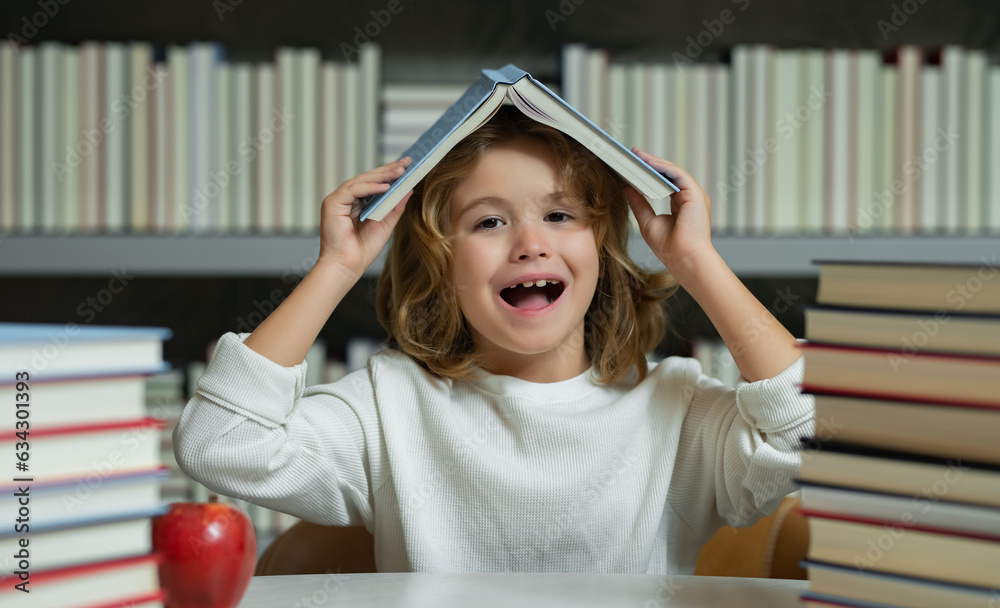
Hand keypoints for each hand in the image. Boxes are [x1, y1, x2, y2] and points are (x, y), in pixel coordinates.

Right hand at [317, 157, 413, 278]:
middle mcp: (346, 199)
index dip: (390, 174)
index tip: (407, 166)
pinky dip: (370, 187)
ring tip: (400, 171)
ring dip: (382, 176)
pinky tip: (386, 186)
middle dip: (388, 170)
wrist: (347, 267)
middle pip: (368, 179)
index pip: (374, 184)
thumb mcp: (385, 224)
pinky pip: (353, 190)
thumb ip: (394, 206)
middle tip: (407, 162)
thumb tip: (408, 189)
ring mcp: (337, 200)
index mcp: (356, 203)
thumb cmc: (362, 250)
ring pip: (361, 181)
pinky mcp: (332, 203)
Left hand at [622, 149, 714, 275]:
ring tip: (637, 155)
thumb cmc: (670, 247)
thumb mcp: (647, 221)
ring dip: (654, 162)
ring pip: (672, 172)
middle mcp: (688, 198)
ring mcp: (694, 194)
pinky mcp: (695, 193)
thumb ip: (638, 203)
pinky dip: (662, 167)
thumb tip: (626, 188)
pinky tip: (648, 163)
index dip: (649, 174)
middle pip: (668, 175)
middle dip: (650, 164)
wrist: (684, 258)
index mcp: (680, 205)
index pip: (664, 184)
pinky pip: (677, 174)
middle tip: (632, 155)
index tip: (632, 166)